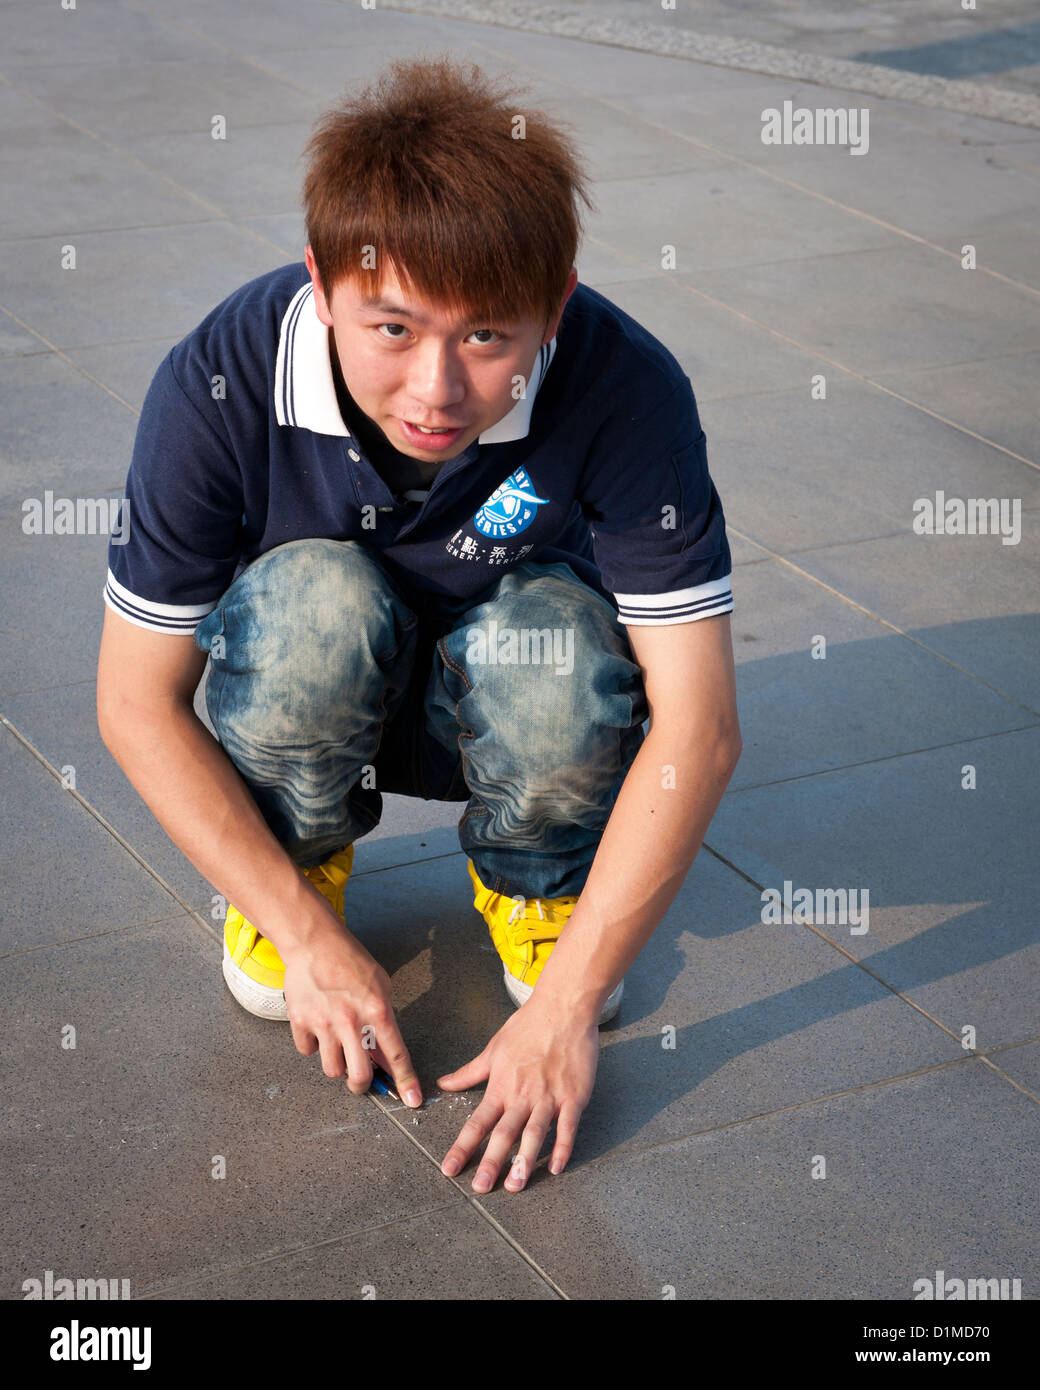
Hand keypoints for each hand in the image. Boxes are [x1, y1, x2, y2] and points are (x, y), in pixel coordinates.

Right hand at [281, 921, 421, 1106]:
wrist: (314, 942)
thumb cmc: (351, 961)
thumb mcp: (381, 986)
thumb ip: (385, 1022)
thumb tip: (385, 1057)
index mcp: (377, 1010)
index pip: (396, 1054)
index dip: (406, 1081)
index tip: (412, 1101)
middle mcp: (351, 1021)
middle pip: (359, 1076)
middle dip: (362, 1086)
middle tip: (361, 1079)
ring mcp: (324, 1023)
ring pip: (332, 1069)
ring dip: (337, 1064)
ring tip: (337, 1044)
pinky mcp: (300, 1022)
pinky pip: (307, 1051)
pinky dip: (313, 1045)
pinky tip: (318, 1027)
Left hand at [436, 994, 599, 1191]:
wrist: (563, 1009)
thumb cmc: (528, 1026)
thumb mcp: (493, 1048)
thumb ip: (469, 1072)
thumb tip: (444, 1084)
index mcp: (501, 1085)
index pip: (477, 1122)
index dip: (462, 1147)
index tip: (449, 1169)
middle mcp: (523, 1095)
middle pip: (504, 1134)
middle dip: (491, 1163)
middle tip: (480, 1189)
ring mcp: (550, 1097)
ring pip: (534, 1134)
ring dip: (524, 1161)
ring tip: (515, 1186)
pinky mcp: (574, 1097)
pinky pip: (567, 1127)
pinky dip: (562, 1148)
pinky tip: (556, 1167)